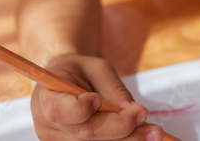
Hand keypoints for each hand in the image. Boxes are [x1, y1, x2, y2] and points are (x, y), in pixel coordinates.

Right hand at [30, 54, 164, 139]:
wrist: (66, 82)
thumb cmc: (80, 71)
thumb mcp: (96, 67)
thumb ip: (112, 87)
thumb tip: (131, 109)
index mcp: (46, 98)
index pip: (59, 111)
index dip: (80, 108)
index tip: (98, 99)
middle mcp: (48, 126)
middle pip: (85, 134)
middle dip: (119, 127)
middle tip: (144, 115)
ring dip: (128, 140)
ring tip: (153, 132)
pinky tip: (140, 136)